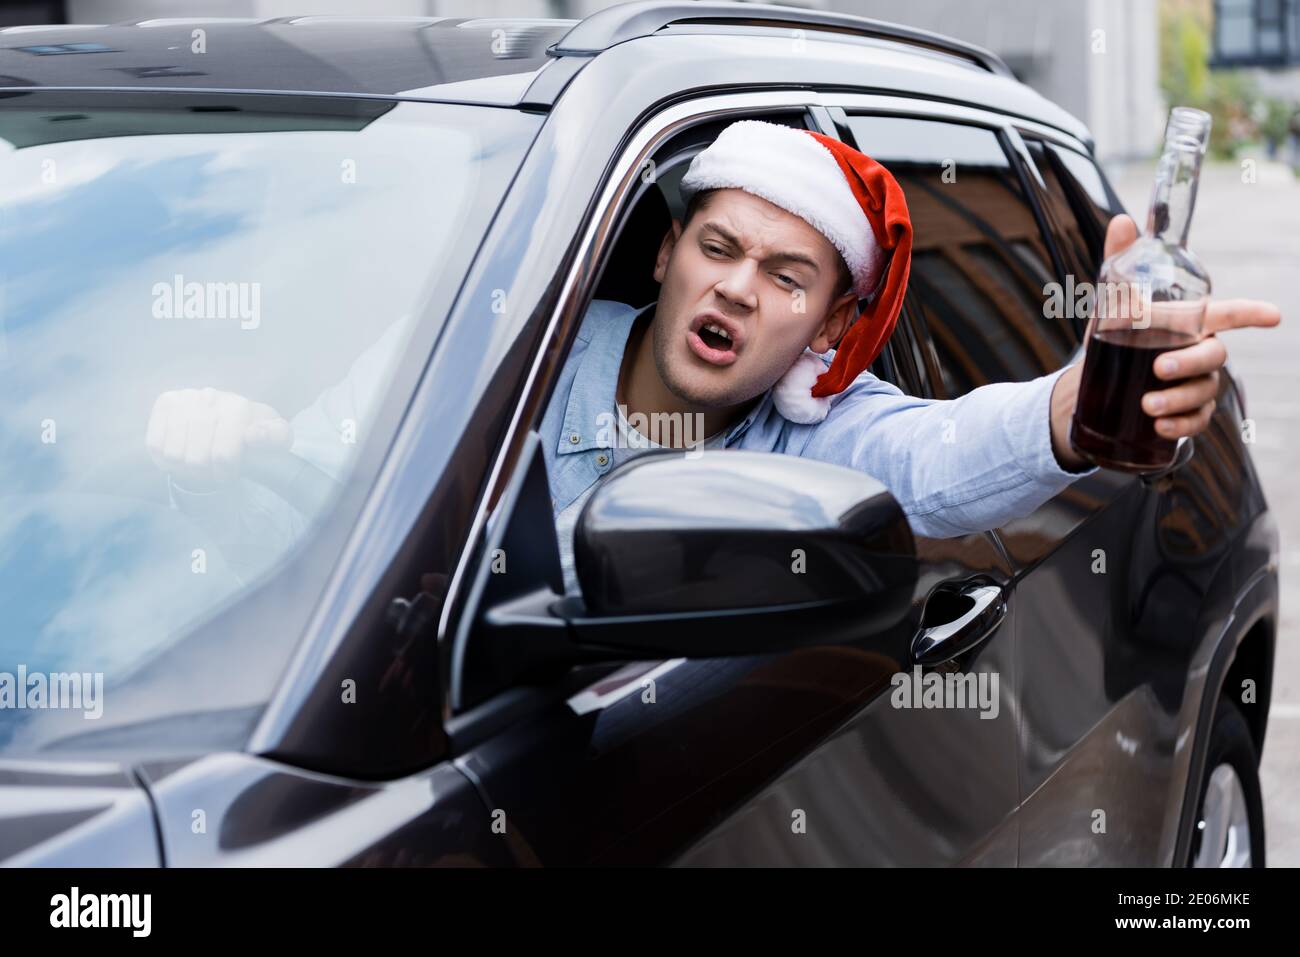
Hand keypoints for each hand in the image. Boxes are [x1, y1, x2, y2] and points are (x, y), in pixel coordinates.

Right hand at [146, 387, 291, 491]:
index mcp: (238, 407)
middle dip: (205, 473)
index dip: (225, 473)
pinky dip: (165, 460)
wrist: (233, 416)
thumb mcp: (276, 437)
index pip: (222, 456)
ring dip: (185, 468)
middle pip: (196, 458)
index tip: (230, 474)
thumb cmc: (255, 433)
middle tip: (211, 471)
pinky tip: (181, 456)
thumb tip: (253, 435)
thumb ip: (275, 437)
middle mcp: (210, 397)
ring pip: (174, 454)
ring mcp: (185, 398)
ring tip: (197, 464)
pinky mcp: (165, 402)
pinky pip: (155, 444)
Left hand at [1050, 214, 1281, 469]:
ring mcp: (1195, 382)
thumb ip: (1120, 264)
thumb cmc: (1113, 337)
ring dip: (1179, 399)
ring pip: (1205, 390)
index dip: (1250, 314)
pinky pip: (1196, 420)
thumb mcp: (1111, 303)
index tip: (1273, 316)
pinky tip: (1161, 428)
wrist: (1091, 384)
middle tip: (1158, 369)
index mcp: (1189, 322)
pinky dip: (1181, 425)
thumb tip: (1122, 221)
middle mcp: (1198, 351)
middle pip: (1214, 354)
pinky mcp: (1185, 412)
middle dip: (1190, 362)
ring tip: (1147, 406)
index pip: (1227, 314)